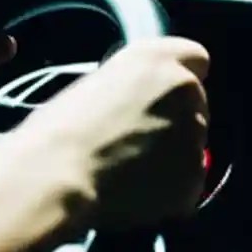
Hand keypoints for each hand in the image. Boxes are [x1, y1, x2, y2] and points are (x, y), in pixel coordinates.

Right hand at [0, 37, 209, 251]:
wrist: (55, 174)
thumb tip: (145, 105)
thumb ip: (136, 86)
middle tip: (133, 141)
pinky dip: (168, 193)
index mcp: (160, 58)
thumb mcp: (100, 83)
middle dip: (173, 122)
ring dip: (170, 157)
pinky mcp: (193, 178)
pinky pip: (187, 186)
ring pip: (192, 147)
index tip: (160, 98)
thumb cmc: (60, 129)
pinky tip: (134, 193)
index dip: (177, 81)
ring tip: (127, 170)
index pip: (196, 59)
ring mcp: (194, 135)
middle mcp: (186, 90)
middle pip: (195, 106)